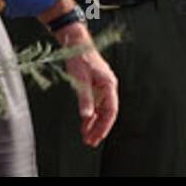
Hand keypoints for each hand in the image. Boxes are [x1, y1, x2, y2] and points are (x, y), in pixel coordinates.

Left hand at [57, 24, 118, 145]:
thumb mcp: (80, 79)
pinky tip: (84, 125)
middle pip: (107, 113)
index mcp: (109, 84)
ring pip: (101, 111)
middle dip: (99, 128)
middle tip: (90, 142)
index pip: (111, 110)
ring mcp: (102, 87)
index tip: (97, 137)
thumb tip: (87, 116)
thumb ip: (84, 98)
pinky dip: (90, 116)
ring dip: (94, 124)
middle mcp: (108, 87)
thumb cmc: (79, 58)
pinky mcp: (95, 87)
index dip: (104, 126)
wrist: (75, 43)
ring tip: (87, 137)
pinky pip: (95, 105)